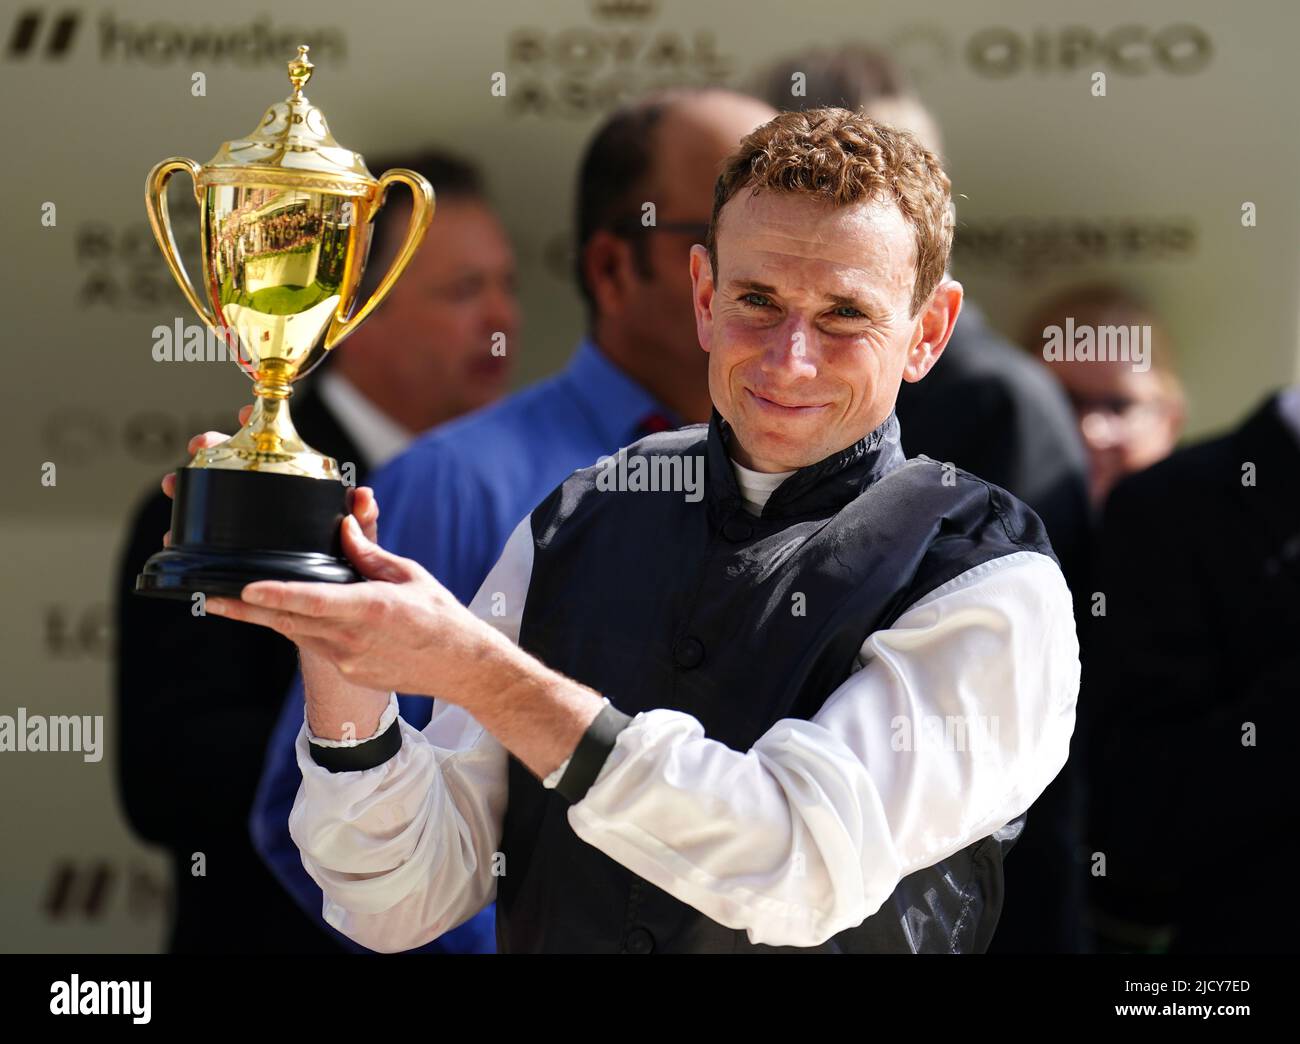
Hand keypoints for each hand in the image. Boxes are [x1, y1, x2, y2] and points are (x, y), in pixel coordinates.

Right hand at [158, 403, 377, 547]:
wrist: (331, 604)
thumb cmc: (349, 567)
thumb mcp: (360, 545)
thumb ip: (364, 523)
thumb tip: (364, 496)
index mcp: (301, 488)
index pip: (279, 446)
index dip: (260, 425)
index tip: (245, 413)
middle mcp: (271, 498)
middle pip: (237, 461)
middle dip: (212, 446)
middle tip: (198, 446)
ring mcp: (251, 523)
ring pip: (213, 495)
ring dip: (189, 484)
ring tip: (175, 486)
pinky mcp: (237, 549)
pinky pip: (208, 534)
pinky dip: (187, 530)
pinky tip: (174, 531)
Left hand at [203, 510, 501, 702]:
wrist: (459, 666)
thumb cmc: (438, 616)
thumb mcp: (408, 575)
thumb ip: (369, 553)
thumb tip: (344, 525)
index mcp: (370, 607)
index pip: (313, 600)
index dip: (276, 594)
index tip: (246, 587)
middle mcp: (353, 637)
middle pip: (288, 620)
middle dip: (246, 609)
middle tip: (210, 597)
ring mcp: (348, 659)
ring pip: (297, 633)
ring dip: (267, 617)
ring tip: (235, 602)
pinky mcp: (349, 671)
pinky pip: (314, 645)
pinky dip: (300, 628)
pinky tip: (287, 616)